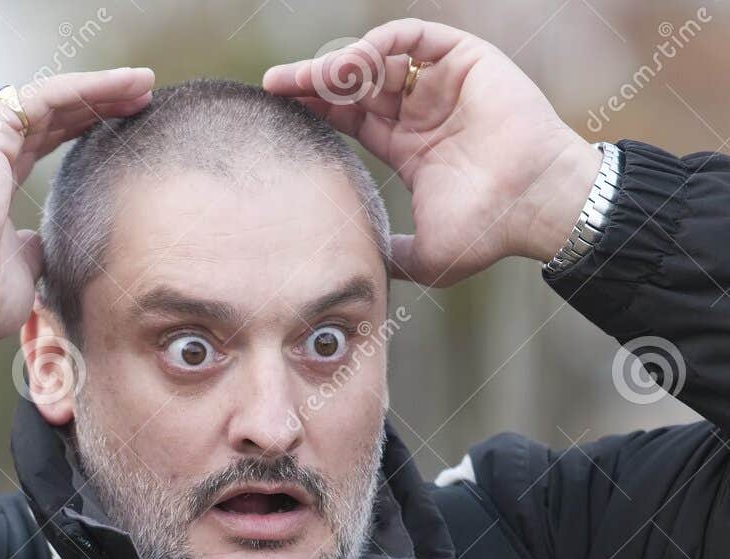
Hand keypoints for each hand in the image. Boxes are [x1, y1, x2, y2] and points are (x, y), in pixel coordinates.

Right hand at [0, 68, 154, 341]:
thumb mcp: (23, 274)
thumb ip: (36, 252)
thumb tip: (43, 248)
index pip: (46, 145)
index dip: (85, 134)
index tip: (125, 131)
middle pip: (55, 117)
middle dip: (100, 104)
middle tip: (143, 97)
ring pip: (53, 100)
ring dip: (100, 88)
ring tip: (141, 83)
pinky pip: (44, 98)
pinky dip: (82, 87)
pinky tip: (116, 84)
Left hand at [263, 20, 601, 286]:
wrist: (532, 208)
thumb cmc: (487, 234)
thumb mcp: (422, 257)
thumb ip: (388, 257)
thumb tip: (359, 271)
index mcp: (411, 147)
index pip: (352, 118)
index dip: (317, 111)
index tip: (280, 112)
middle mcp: (423, 111)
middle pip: (356, 85)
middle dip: (314, 82)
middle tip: (276, 86)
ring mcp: (443, 83)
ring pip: (379, 58)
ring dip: (341, 64)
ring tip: (313, 80)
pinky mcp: (464, 60)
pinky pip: (413, 36)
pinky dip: (381, 42)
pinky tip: (354, 63)